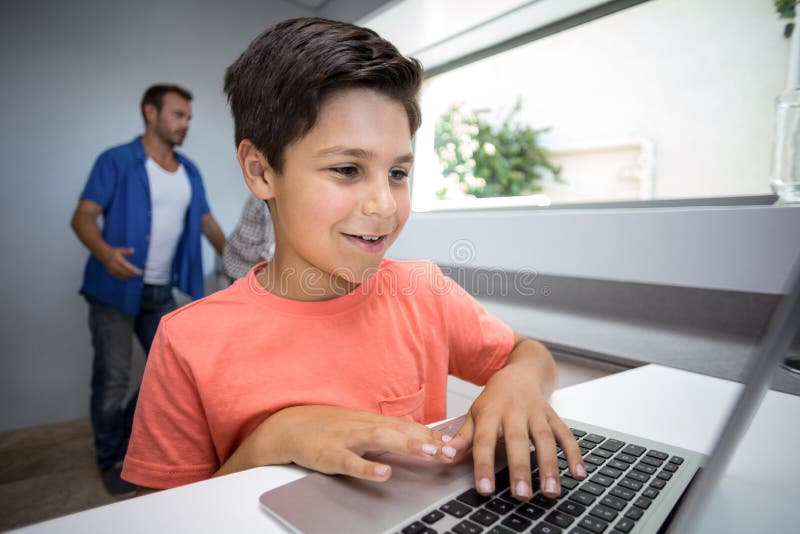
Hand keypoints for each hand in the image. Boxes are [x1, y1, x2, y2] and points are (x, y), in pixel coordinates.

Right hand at [100, 247, 142, 278]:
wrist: (103, 254)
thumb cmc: (113, 252)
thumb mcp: (120, 250)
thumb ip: (127, 251)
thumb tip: (133, 250)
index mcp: (118, 261)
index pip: (128, 267)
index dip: (134, 271)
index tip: (140, 272)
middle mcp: (115, 266)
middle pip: (126, 273)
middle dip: (132, 274)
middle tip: (138, 273)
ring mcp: (113, 270)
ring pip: (122, 276)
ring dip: (128, 276)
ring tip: (133, 275)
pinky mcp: (111, 272)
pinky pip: (118, 276)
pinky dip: (123, 277)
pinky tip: (127, 276)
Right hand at [248, 406, 456, 480]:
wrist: (288, 426)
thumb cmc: (326, 429)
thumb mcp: (358, 428)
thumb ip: (385, 434)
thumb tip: (415, 441)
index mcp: (371, 422)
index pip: (406, 426)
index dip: (430, 434)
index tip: (453, 442)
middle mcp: (362, 426)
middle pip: (399, 430)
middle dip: (426, 440)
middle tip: (449, 450)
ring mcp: (346, 439)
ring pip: (380, 439)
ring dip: (406, 445)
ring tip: (428, 453)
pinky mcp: (330, 454)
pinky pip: (350, 462)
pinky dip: (367, 467)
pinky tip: (383, 473)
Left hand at [447, 343, 586, 500]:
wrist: (519, 371)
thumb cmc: (494, 399)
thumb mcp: (474, 414)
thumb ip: (462, 436)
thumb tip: (444, 454)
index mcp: (490, 412)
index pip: (484, 441)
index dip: (483, 466)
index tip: (485, 489)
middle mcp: (513, 411)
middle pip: (517, 440)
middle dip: (520, 469)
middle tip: (521, 494)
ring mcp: (536, 412)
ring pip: (544, 438)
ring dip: (549, 466)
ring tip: (550, 491)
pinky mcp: (553, 414)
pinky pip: (565, 433)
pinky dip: (574, 453)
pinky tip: (578, 473)